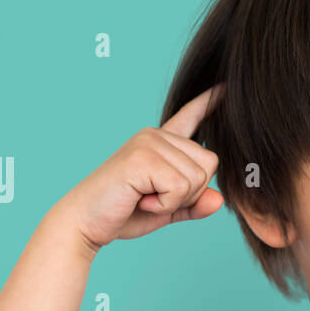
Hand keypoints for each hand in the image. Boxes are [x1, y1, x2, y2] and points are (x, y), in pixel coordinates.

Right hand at [62, 83, 225, 254]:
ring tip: (144, 198)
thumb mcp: (167, 210)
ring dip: (174, 201)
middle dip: (189, 193)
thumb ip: (193, 204)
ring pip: (197, 178)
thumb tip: (219, 199)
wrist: (85, 224)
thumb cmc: (123, 214)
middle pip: (209, 164)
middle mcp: (155, 136)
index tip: (224, 87)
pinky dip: (164, 205)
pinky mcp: (141, 158)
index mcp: (160, 142)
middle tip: (154, 197)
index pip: (189, 117)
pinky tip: (141, 201)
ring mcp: (148, 143)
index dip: (207, 103)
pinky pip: (180, 188)